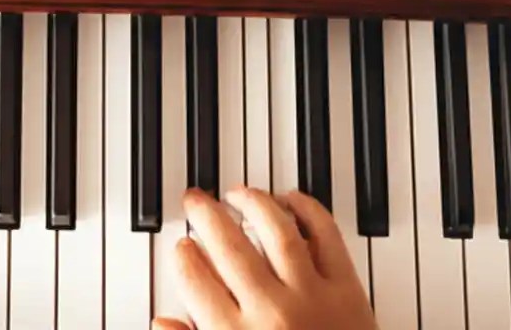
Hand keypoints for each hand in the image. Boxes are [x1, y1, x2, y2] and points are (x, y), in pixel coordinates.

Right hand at [154, 186, 377, 329]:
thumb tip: (162, 322)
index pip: (195, 279)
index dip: (183, 255)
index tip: (182, 245)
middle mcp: (268, 313)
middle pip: (227, 245)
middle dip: (205, 215)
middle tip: (196, 200)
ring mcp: (310, 297)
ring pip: (275, 230)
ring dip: (252, 202)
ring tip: (237, 192)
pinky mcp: (347, 290)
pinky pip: (326, 236)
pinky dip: (308, 210)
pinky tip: (290, 199)